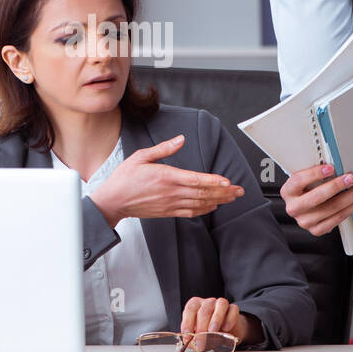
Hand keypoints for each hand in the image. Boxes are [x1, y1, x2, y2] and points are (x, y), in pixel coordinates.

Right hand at [89, 134, 242, 226]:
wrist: (113, 201)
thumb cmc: (125, 178)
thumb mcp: (141, 156)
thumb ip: (164, 148)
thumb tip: (181, 139)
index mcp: (166, 176)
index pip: (196, 180)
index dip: (214, 181)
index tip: (228, 181)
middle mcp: (171, 192)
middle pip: (203, 193)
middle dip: (223, 192)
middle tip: (239, 190)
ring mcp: (170, 203)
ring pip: (200, 203)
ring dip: (218, 201)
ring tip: (232, 198)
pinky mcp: (168, 212)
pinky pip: (190, 212)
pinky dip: (204, 209)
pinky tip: (213, 206)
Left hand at [180, 297, 261, 349]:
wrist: (226, 331)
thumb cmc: (208, 332)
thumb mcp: (198, 336)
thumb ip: (194, 338)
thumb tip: (192, 344)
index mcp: (195, 306)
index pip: (190, 310)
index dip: (187, 323)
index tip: (187, 337)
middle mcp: (208, 302)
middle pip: (204, 310)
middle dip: (201, 328)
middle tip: (201, 342)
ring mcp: (221, 304)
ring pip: (220, 305)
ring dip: (216, 319)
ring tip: (212, 331)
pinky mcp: (233, 308)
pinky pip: (233, 310)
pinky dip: (230, 319)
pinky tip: (226, 328)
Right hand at [280, 163, 352, 236]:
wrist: (304, 210)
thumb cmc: (307, 190)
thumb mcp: (306, 180)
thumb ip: (316, 173)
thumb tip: (338, 164)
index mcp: (288, 191)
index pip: (299, 181)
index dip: (314, 174)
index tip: (331, 168)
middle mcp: (294, 207)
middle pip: (317, 197)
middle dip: (337, 186)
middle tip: (351, 178)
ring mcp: (305, 221)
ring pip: (331, 209)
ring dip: (351, 196)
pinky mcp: (317, 230)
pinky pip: (337, 219)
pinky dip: (352, 208)